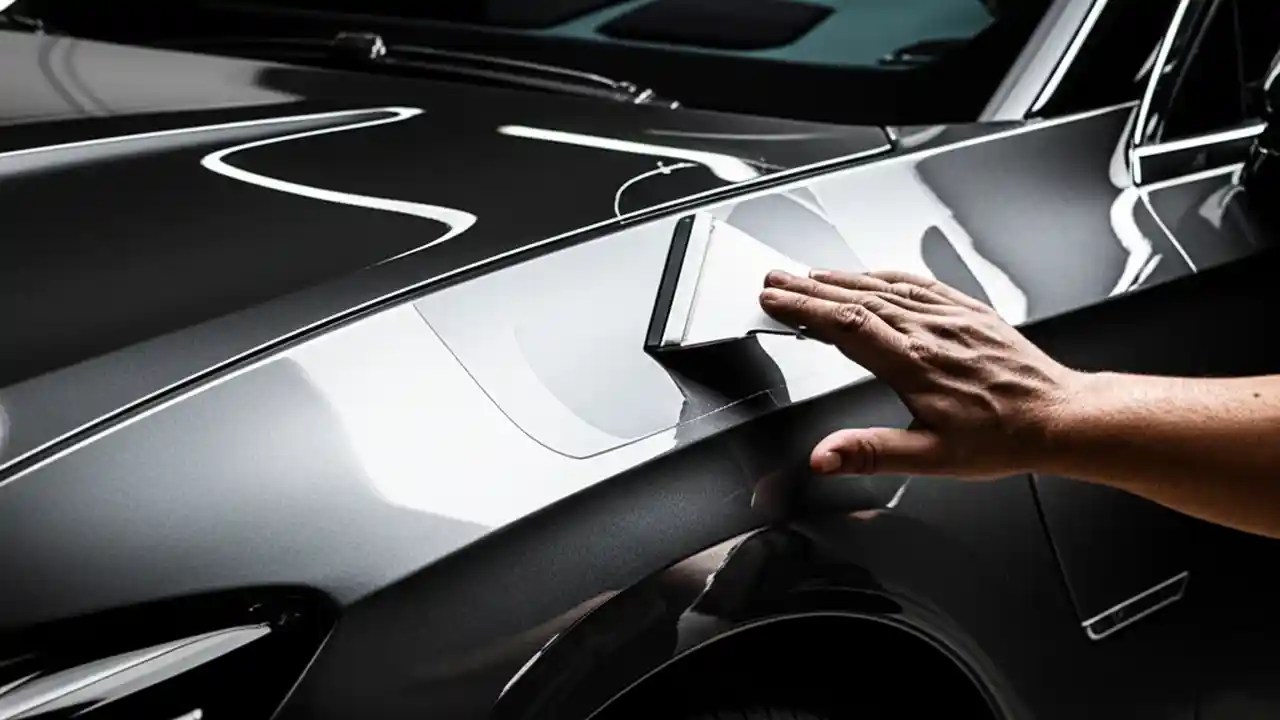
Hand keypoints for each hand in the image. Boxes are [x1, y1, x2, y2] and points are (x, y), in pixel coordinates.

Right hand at [759, 269, 1082, 478]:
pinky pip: (918, 283)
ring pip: (884, 287)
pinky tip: (871, 274)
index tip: (774, 300)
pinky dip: (885, 275)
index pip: (846, 326)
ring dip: (840, 278)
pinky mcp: (968, 311)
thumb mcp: (932, 459)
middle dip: (809, 287)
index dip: (804, 309)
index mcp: (915, 364)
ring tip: (808, 275)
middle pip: (857, 298)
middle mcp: (930, 331)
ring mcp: (950, 316)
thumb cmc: (1001, 439)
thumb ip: (871, 453)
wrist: (1059, 417)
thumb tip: (823, 457)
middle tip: (775, 280)